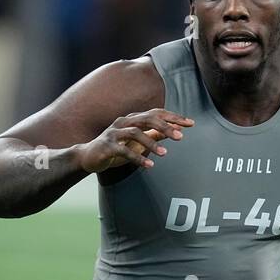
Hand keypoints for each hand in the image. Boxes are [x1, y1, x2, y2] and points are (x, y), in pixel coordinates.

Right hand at [77, 109, 192, 173]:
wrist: (89, 157)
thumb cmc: (116, 148)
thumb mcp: (138, 141)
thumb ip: (155, 134)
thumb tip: (175, 129)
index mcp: (133, 119)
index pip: (156, 113)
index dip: (173, 117)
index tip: (190, 124)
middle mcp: (123, 122)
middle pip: (147, 118)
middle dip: (165, 126)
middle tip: (180, 137)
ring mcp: (114, 133)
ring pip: (135, 133)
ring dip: (151, 143)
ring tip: (165, 154)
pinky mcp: (106, 146)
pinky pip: (123, 151)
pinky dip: (137, 158)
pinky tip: (150, 166)